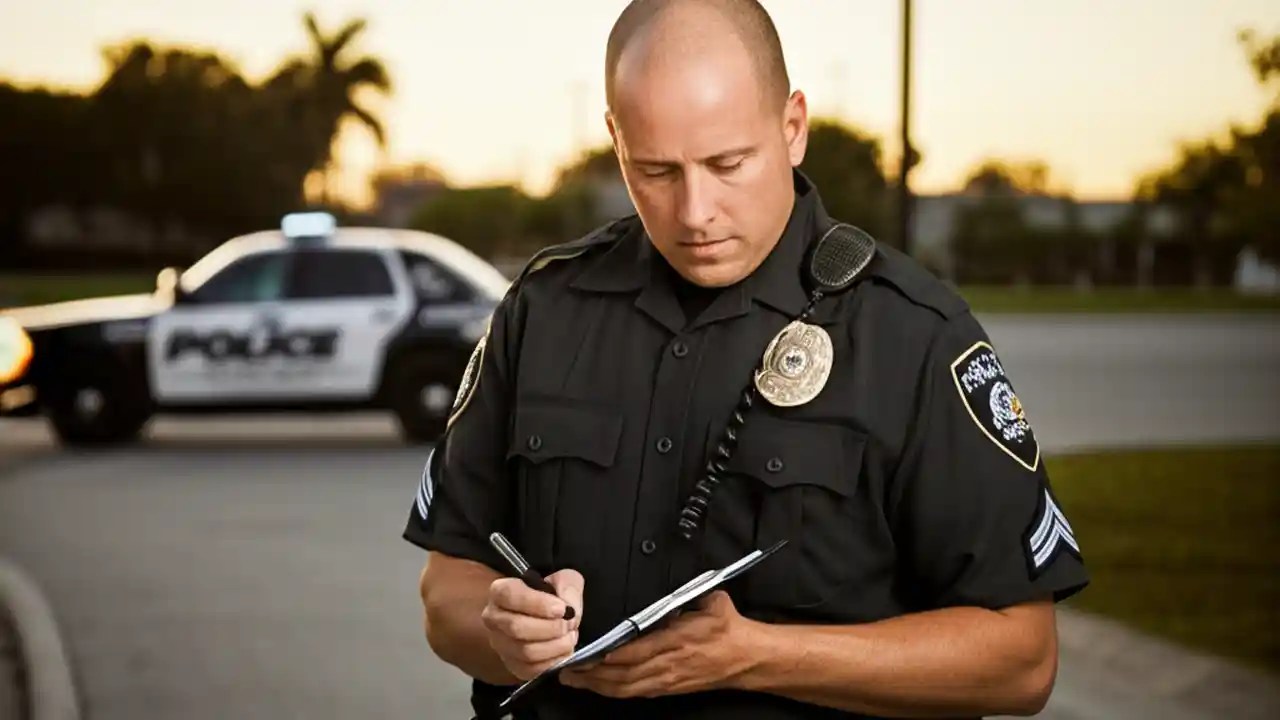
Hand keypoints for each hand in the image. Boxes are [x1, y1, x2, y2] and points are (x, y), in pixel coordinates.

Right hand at [482, 569, 584, 680]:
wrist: (553, 617)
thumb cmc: (554, 594)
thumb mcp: (565, 580)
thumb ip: (568, 587)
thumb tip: (568, 609)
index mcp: (500, 591)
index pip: (510, 595)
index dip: (538, 603)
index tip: (561, 609)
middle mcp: (494, 619)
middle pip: (516, 628)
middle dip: (550, 628)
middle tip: (569, 625)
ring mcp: (500, 644)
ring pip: (526, 651)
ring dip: (555, 646)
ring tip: (570, 636)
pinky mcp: (512, 665)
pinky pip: (531, 670)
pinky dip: (553, 661)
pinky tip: (564, 650)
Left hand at [560, 591, 757, 698]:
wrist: (747, 657)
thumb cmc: (728, 627)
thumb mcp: (710, 600)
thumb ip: (686, 595)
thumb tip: (670, 587)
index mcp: (676, 640)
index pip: (635, 652)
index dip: (609, 657)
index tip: (587, 654)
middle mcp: (668, 664)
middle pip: (623, 675)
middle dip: (592, 675)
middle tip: (567, 670)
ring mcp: (668, 679)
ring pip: (626, 688)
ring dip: (598, 686)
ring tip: (575, 680)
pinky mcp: (670, 689)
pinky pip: (637, 693)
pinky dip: (615, 692)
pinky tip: (600, 688)